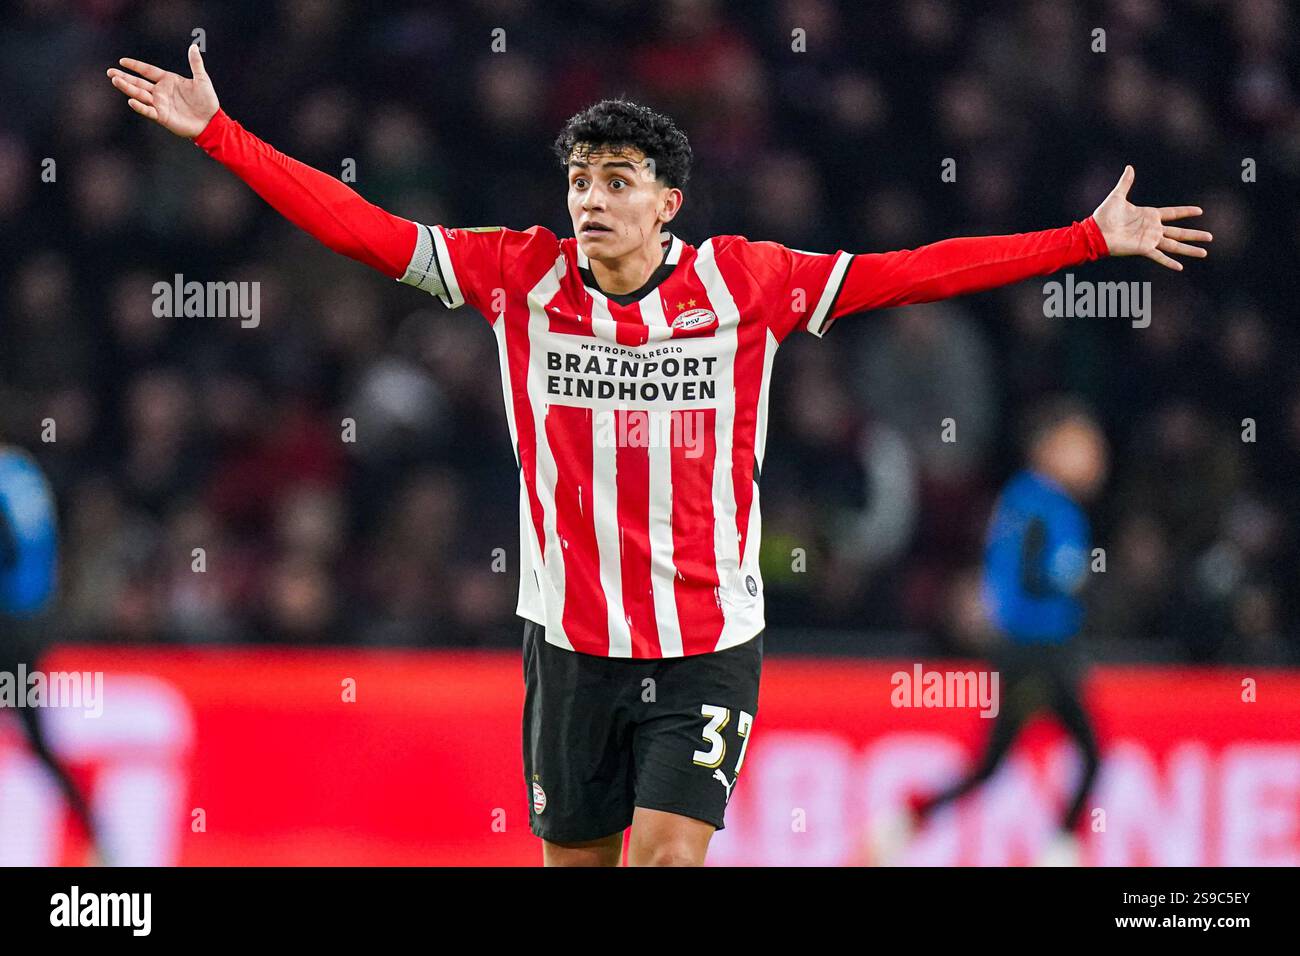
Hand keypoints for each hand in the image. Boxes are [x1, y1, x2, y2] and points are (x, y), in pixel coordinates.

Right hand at [106, 44, 218, 138]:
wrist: (211, 121)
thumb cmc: (207, 101)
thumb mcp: (202, 79)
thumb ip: (195, 64)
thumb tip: (193, 46)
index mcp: (168, 80)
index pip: (148, 71)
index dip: (135, 66)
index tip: (122, 61)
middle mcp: (160, 91)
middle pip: (138, 83)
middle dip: (124, 77)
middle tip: (110, 72)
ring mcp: (160, 104)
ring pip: (139, 95)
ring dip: (127, 88)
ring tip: (115, 80)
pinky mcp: (162, 116)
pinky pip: (148, 110)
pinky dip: (140, 106)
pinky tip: (131, 100)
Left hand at [1091, 166, 1210, 269]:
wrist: (1095, 232)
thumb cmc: (1104, 215)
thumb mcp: (1117, 196)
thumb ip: (1126, 182)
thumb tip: (1130, 167)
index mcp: (1149, 215)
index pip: (1173, 213)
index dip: (1186, 212)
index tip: (1200, 211)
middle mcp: (1152, 228)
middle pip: (1179, 232)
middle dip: (1194, 234)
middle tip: (1210, 237)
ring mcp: (1149, 240)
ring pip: (1174, 245)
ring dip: (1189, 249)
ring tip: (1204, 252)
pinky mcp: (1143, 248)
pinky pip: (1159, 256)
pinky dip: (1169, 262)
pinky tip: (1181, 267)